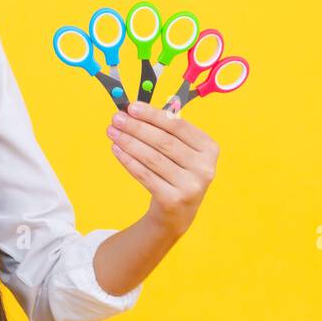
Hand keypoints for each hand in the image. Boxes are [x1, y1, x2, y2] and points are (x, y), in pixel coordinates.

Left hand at [106, 101, 218, 237]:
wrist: (177, 213)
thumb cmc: (176, 173)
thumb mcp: (181, 152)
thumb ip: (165, 131)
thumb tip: (134, 111)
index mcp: (209, 148)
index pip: (178, 126)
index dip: (153, 115)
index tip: (132, 107)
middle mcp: (204, 167)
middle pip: (164, 141)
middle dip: (137, 127)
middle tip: (116, 118)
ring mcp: (190, 186)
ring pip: (152, 158)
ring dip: (128, 142)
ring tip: (112, 132)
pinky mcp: (173, 200)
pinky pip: (145, 175)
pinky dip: (128, 160)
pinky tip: (116, 149)